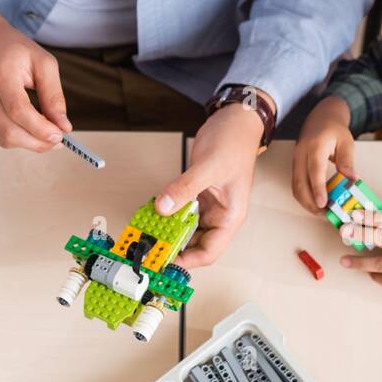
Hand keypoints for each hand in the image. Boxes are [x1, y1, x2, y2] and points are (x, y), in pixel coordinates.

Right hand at [0, 0, 70, 150]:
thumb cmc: (13, 50)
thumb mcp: (43, 62)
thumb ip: (53, 95)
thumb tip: (63, 126)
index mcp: (0, 72)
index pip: (18, 110)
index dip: (40, 128)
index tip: (60, 134)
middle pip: (9, 131)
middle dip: (37, 142)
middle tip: (56, 138)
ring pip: (2, 139)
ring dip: (28, 142)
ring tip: (43, 131)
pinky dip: (15, 138)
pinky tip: (25, 127)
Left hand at [154, 96, 267, 268]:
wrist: (235, 120)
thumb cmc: (235, 142)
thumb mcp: (209, 167)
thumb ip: (185, 188)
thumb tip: (163, 207)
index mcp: (230, 216)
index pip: (209, 251)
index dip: (187, 260)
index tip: (164, 260)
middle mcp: (219, 215)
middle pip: (195, 243)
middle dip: (173, 247)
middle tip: (148, 248)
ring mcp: (208, 205)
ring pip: (185, 228)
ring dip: (167, 230)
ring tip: (146, 233)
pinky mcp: (197, 194)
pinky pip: (179, 210)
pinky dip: (166, 212)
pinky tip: (152, 212)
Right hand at [292, 96, 355, 213]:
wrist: (320, 117)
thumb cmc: (334, 129)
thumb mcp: (346, 141)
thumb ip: (347, 161)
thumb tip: (353, 180)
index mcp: (315, 146)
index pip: (315, 170)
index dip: (318, 188)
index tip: (323, 204)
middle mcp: (301, 154)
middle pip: (300, 183)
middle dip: (310, 203)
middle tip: (326, 215)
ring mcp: (296, 161)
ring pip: (296, 187)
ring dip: (307, 203)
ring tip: (323, 213)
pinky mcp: (296, 166)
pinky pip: (296, 185)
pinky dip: (305, 197)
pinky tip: (317, 203)